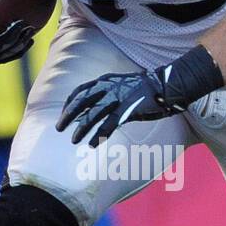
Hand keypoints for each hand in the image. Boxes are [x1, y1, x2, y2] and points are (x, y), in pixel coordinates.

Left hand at [56, 69, 172, 146]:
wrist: (165, 86)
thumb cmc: (144, 89)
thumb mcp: (121, 86)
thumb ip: (107, 94)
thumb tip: (92, 109)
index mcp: (105, 81)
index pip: (80, 91)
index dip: (69, 103)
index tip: (63, 115)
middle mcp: (108, 88)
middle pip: (82, 102)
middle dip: (68, 115)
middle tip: (59, 128)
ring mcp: (118, 98)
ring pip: (93, 115)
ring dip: (81, 128)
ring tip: (74, 140)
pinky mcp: (127, 110)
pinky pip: (109, 124)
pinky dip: (99, 135)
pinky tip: (93, 144)